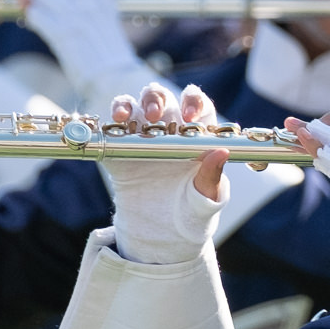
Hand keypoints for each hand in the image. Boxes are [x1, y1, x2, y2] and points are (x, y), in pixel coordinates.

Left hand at [25, 0, 152, 105]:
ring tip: (48, 15)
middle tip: (56, 4)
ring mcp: (74, 17)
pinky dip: (35, 20)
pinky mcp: (60, 33)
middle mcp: (90, 3)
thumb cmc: (110, 53)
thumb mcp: (110, 18)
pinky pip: (35, 14)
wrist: (113, 79)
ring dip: (39, 2)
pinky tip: (43, 28)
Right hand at [105, 82, 226, 263]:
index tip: (189, 115)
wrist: (165, 230)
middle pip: (162, 98)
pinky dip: (108, 126)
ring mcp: (142, 136)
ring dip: (128, 105)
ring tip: (124, 117)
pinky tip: (111, 130)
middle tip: (154, 115)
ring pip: (134, 106)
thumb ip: (212, 176)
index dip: (193, 102)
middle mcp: (169, 128)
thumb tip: (221, 154)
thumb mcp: (206, 196)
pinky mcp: (120, 149)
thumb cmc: (193, 208)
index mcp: (195, 134)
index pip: (197, 105)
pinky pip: (111, 131)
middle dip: (156, 99)